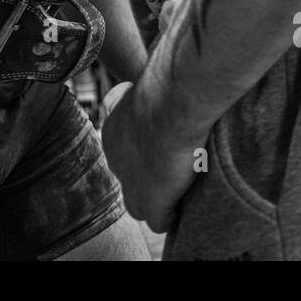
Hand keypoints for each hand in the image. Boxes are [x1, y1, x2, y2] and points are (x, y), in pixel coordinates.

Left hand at [101, 81, 200, 233]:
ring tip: (182, 194)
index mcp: (113, 133)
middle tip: (176, 172)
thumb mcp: (155, 87)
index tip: (167, 149)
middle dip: (150, 180)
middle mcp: (115, 160)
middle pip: (131, 181)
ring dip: (159, 203)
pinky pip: (159, 222)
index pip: (126, 155)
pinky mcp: (149, 203)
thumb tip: (163, 78)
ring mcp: (130, 184)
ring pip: (139, 206)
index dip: (147, 156)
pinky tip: (187, 206)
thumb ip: (154, 92)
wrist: (172, 102)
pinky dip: (172, 218)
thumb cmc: (169, 87)